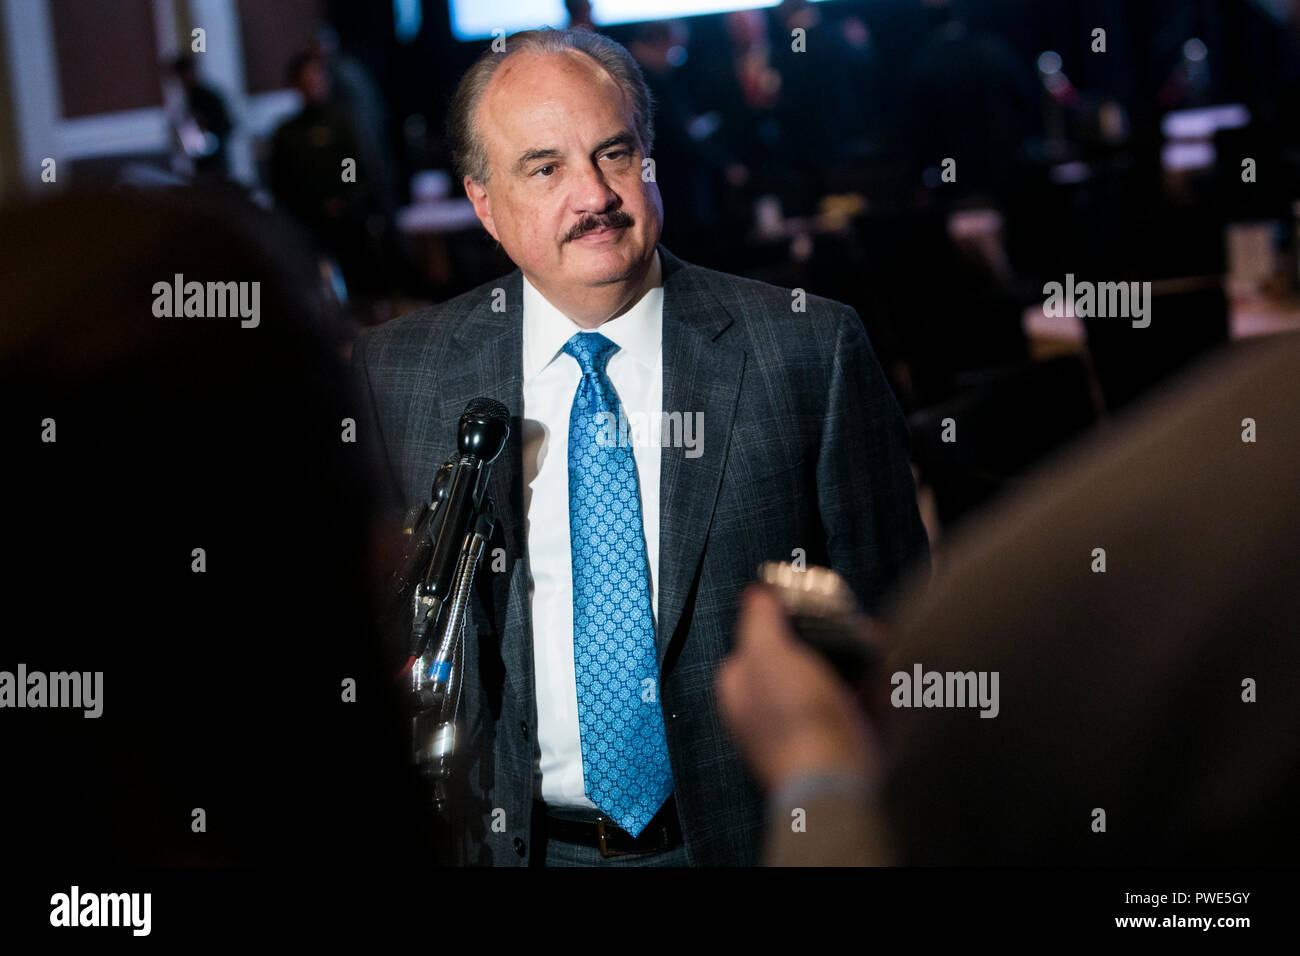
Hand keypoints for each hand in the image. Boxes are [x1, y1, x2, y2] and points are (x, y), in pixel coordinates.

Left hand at [717, 584, 879, 791]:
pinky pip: (861, 705)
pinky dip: (876, 689)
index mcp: (742, 691)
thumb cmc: (795, 721)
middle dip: (830, 640)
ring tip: (875, 643)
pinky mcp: (843, 742)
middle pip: (800, 661)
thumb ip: (759, 619)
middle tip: (849, 623)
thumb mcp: (767, 653)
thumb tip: (757, 593)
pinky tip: (886, 676)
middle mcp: (770, 712)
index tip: (805, 604)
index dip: (778, 620)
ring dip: (858, 661)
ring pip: (835, 681)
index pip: (754, 644)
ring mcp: (809, 729)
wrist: (839, 780)